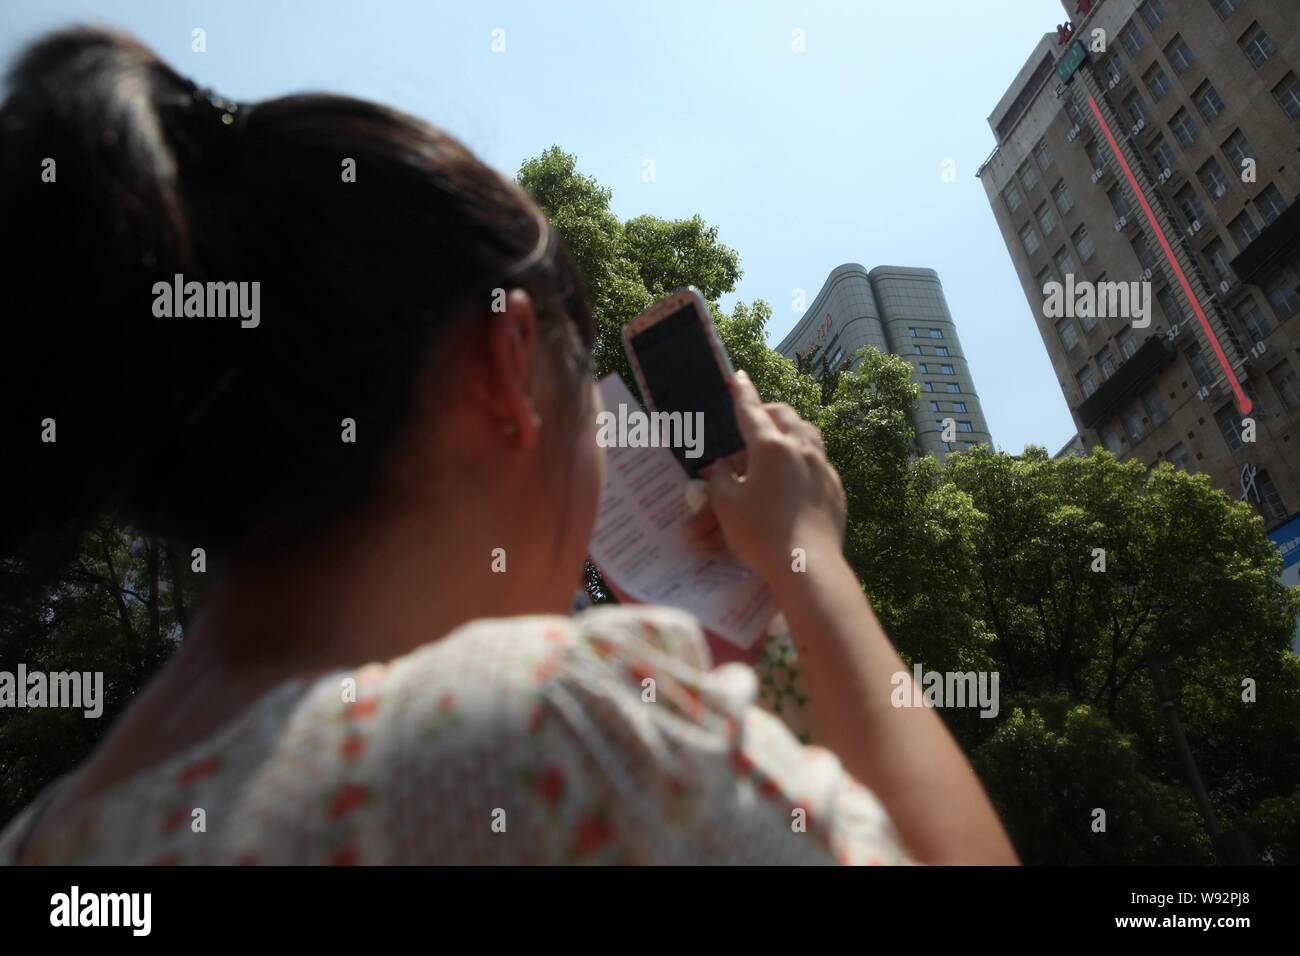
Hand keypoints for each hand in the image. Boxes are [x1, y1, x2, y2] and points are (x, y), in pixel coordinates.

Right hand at [684, 370, 844, 581]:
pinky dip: (805, 457)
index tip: (737, 376)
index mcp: (770, 446)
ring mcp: (823, 467)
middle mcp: (801, 449)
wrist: (807, 565)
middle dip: (768, 411)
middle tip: (754, 420)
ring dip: (791, 429)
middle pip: (785, 415)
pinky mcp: (835, 488)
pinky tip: (796, 476)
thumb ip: (721, 479)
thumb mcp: (727, 505)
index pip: (751, 410)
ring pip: (808, 433)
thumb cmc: (760, 534)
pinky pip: (820, 460)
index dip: (741, 391)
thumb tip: (724, 467)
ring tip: (779, 441)